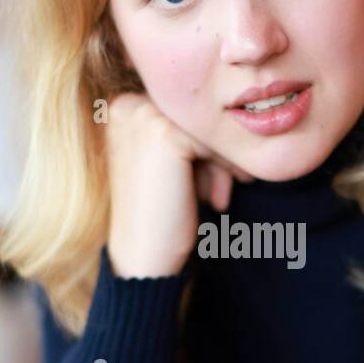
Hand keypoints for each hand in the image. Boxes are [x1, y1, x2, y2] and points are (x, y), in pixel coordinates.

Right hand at [104, 93, 253, 278]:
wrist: (143, 257)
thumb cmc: (160, 214)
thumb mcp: (172, 164)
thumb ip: (190, 133)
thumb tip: (240, 112)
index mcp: (124, 108)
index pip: (184, 112)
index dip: (205, 145)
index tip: (218, 180)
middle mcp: (128, 105)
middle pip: (197, 116)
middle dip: (217, 153)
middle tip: (224, 191)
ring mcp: (143, 115)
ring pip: (209, 127)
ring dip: (224, 162)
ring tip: (219, 197)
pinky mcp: (163, 132)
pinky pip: (214, 140)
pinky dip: (225, 169)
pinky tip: (218, 200)